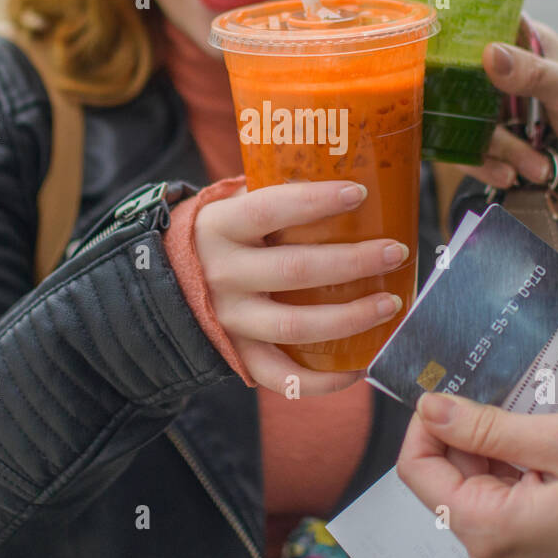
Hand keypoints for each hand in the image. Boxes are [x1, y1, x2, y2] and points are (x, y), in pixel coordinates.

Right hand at [194, 180, 405, 394]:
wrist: (163, 285)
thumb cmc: (217, 238)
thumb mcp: (229, 207)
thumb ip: (271, 196)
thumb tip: (341, 175)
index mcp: (221, 228)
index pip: (269, 209)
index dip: (315, 202)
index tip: (358, 193)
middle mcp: (223, 274)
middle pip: (295, 270)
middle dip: (353, 262)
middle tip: (395, 252)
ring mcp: (230, 319)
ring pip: (295, 326)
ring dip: (349, 318)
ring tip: (390, 304)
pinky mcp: (237, 355)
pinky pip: (282, 377)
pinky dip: (323, 381)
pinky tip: (360, 367)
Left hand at [396, 393, 557, 557]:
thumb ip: (487, 425)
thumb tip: (431, 407)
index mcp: (490, 528)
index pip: (417, 469)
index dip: (425, 424)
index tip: (449, 390)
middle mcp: (489, 546)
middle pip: (443, 473)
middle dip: (463, 429)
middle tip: (500, 394)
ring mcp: (506, 544)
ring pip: (470, 477)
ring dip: (490, 441)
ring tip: (531, 420)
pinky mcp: (523, 536)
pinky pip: (497, 489)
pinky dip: (509, 458)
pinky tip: (538, 441)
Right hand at [460, 17, 557, 277]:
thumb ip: (533, 74)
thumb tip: (489, 54)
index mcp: (528, 48)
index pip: (482, 27)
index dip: (460, 40)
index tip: (449, 58)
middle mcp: (508, 78)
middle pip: (461, 82)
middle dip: (480, 114)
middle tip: (508, 130)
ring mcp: (498, 116)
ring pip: (464, 124)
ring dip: (498, 150)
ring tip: (535, 165)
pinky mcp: (495, 151)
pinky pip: (468, 156)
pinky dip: (489, 169)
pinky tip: (514, 178)